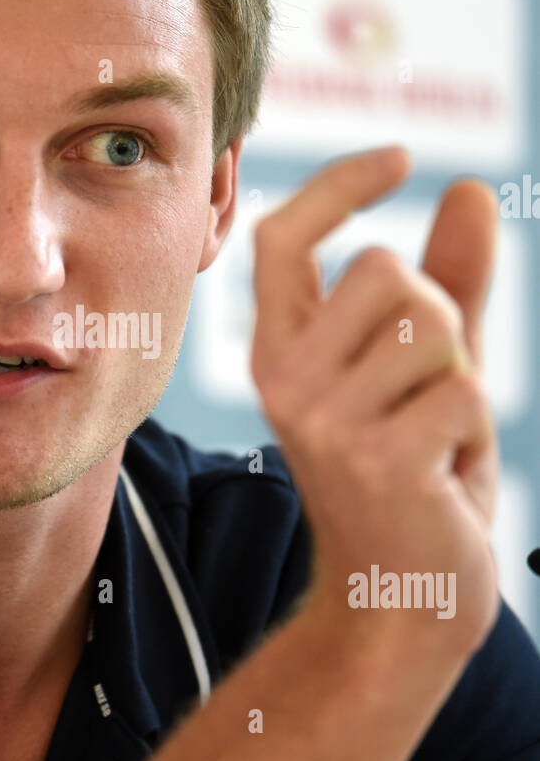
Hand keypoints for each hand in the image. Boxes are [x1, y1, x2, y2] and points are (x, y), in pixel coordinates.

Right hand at [250, 145, 499, 656]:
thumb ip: (450, 283)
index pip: (283, 241)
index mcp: (282, 353)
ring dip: (462, 382)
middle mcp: (285, 382)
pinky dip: (477, 434)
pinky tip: (445, 476)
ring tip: (436, 440)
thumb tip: (471, 189)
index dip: (336, 186)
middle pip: (385, 271)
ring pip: (432, 327)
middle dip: (439, 321)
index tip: (398, 159)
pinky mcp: (376, 463)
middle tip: (425, 396)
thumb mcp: (427, 371)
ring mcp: (323, 424)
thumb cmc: (415, 478)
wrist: (403, 601)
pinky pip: (468, 393)